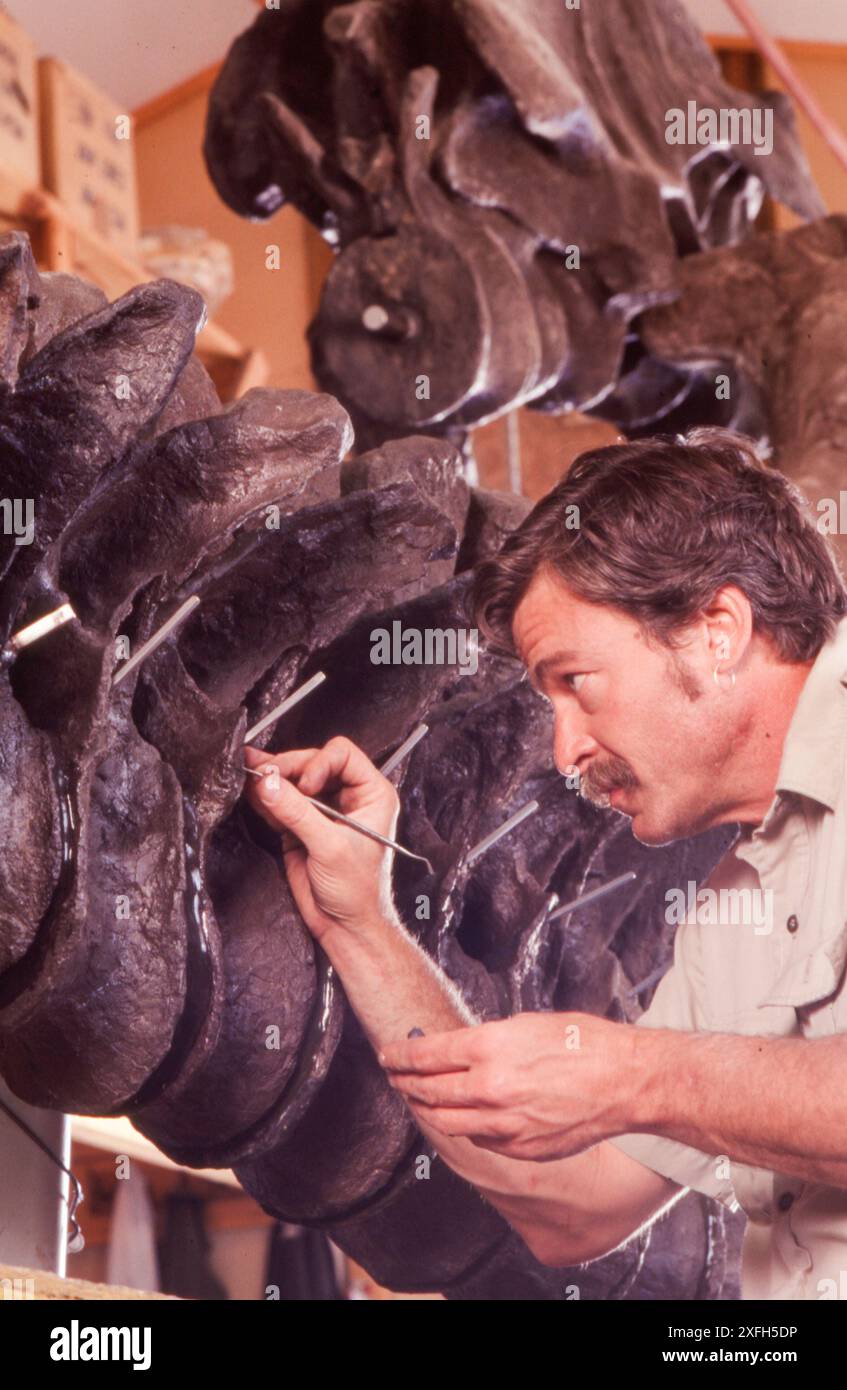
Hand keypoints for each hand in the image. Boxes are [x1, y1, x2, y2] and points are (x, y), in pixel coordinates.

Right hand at [243, 736, 400, 942]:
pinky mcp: (302, 826)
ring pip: (293, 781)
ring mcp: (323, 811)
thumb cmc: (358, 891)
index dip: (318, 764)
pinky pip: (281, 802)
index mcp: (372, 794)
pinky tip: (252, 793)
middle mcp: (349, 797)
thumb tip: (269, 783)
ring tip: (250, 775)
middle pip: (312, 763)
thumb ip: (298, 813)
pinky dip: (265, 798)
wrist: (346, 927)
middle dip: (287, 768)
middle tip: (263, 776)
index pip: (342, 754)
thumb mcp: (330, 848)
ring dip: (271, 779)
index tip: (305, 787)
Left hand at [380, 1011, 637, 1160]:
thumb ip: (487, 1041)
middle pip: (429, 1091)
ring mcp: (504, 1123)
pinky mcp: (520, 1148)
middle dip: (405, 1083)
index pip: (426, 1055)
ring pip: (446, 1123)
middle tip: (395, 1076)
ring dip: (427, 1110)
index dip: (400, 1055)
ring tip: (418, 1100)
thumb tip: (460, 1050)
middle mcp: (490, 1088)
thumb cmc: (582, 1043)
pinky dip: (465, 1127)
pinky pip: (479, 1139)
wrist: (623, 1081)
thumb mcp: (525, 1024)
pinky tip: (463, 1117)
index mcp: (488, 1048)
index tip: (389, 1054)